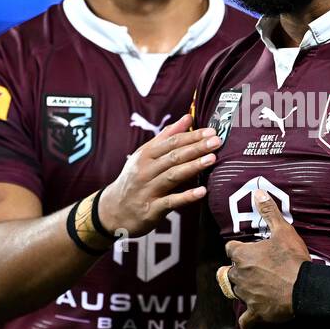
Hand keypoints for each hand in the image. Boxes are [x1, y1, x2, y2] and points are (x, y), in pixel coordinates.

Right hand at [98, 114, 221, 237]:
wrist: (113, 210)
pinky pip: (171, 201)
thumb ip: (167, 136)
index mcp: (145, 155)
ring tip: (212, 159)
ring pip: (173, 175)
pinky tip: (202, 191)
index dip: (192, 136)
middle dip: (196, 148)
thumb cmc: (135, 179)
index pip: (171, 142)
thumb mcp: (145, 155)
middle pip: (173, 156)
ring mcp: (148, 190)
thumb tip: (188, 117)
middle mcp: (145, 170)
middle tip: (217, 141)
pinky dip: (186, 197)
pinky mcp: (151, 209)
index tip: (211, 130)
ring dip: (193, 167)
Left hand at [221, 189, 309, 328]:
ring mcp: (246, 296)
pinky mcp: (256, 313)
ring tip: (259, 287)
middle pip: (231, 271)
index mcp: (242, 255)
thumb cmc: (293, 258)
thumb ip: (268, 212)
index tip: (249, 249)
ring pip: (237, 293)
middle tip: (256, 269)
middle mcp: (239, 276)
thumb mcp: (283, 231)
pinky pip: (245, 320)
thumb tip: (257, 191)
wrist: (305, 287)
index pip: (230, 249)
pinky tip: (253, 316)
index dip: (239, 248)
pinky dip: (248, 319)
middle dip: (240, 270)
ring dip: (244, 290)